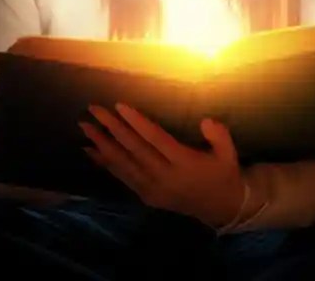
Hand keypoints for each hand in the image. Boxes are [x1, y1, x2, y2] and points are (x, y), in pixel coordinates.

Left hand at [80, 103, 244, 228]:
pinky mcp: (147, 197)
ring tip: (85, 127)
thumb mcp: (229, 153)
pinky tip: (91, 151)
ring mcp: (153, 189)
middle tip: (93, 110)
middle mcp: (165, 177)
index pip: (156, 139)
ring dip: (102, 145)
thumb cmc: (223, 173)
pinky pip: (123, 178)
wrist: (222, 208)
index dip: (137, 122)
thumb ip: (219, 136)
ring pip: (123, 164)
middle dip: (112, 128)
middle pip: (134, 149)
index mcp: (185, 163)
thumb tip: (206, 120)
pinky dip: (105, 164)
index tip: (119, 106)